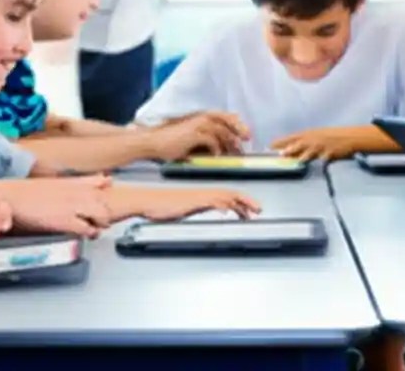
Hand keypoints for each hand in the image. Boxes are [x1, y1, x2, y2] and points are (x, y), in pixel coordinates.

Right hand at [4, 175, 113, 236]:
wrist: (7, 196)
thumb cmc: (23, 192)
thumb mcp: (49, 183)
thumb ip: (68, 184)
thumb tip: (85, 184)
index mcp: (70, 182)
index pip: (100, 182)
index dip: (106, 191)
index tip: (107, 198)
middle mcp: (75, 191)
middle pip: (104, 201)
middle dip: (105, 213)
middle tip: (101, 222)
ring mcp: (72, 205)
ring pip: (101, 215)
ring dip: (100, 224)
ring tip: (94, 230)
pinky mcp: (64, 220)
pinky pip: (86, 228)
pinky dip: (89, 233)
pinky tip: (85, 235)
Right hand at [122, 187, 261, 220]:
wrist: (145, 201)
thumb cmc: (160, 205)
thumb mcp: (185, 207)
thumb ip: (199, 207)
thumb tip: (213, 210)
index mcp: (202, 194)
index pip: (227, 194)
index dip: (241, 200)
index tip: (251, 208)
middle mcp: (202, 192)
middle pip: (230, 193)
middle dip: (247, 201)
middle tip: (259, 209)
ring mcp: (197, 196)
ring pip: (224, 195)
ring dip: (239, 203)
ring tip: (251, 211)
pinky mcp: (191, 201)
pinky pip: (210, 201)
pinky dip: (220, 204)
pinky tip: (228, 209)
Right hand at [148, 112, 249, 158]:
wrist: (154, 142)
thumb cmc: (173, 142)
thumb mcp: (193, 136)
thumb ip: (208, 136)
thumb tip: (224, 143)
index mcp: (203, 116)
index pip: (226, 116)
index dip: (238, 124)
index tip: (247, 134)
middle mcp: (202, 117)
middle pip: (228, 121)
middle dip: (240, 130)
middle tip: (247, 140)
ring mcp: (198, 125)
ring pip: (222, 131)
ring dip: (230, 143)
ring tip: (235, 153)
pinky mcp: (194, 134)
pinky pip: (212, 140)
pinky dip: (217, 148)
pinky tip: (217, 155)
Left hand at [271, 128, 360, 160]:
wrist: (350, 137)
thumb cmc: (333, 137)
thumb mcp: (317, 137)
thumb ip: (304, 144)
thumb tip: (290, 151)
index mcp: (309, 134)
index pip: (292, 138)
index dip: (281, 142)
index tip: (270, 146)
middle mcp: (314, 138)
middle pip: (299, 144)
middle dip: (289, 149)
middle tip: (280, 154)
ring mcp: (322, 145)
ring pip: (310, 150)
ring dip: (303, 155)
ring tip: (296, 160)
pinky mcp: (331, 152)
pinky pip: (325, 157)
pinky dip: (322, 159)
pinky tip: (320, 162)